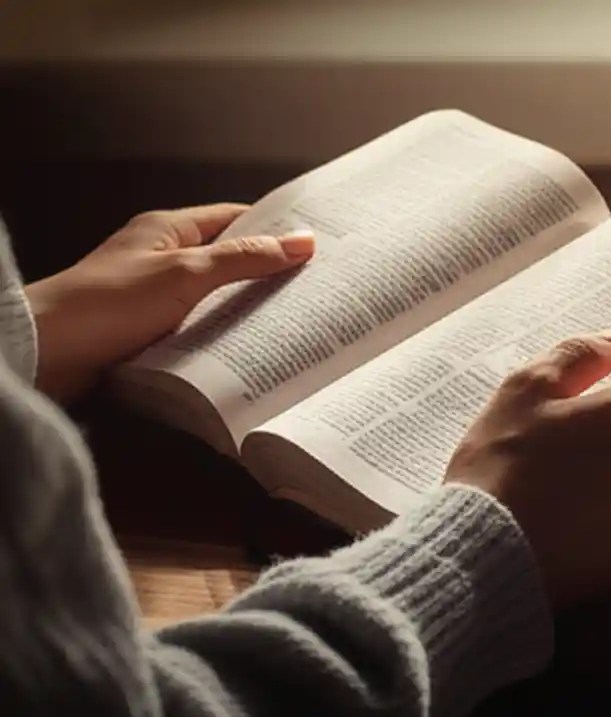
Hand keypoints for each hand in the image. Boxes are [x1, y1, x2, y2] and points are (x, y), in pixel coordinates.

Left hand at [25, 203, 314, 399]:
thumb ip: (245, 259)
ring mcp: (154, 295)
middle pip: (228, 260)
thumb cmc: (107, 304)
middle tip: (312, 288)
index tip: (313, 245)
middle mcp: (162, 258)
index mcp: (169, 229)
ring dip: (244, 310)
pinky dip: (221, 336)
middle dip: (266, 274)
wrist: (47, 353)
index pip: (235, 219)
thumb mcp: (186, 274)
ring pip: (214, 297)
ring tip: (290, 322)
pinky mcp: (148, 330)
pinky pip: (197, 327)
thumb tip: (301, 242)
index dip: (275, 229)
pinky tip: (247, 350)